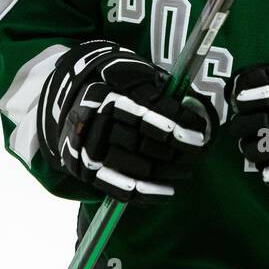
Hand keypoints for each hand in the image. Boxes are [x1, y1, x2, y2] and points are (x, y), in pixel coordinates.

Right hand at [37, 40, 213, 203]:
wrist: (67, 102)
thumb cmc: (112, 88)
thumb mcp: (129, 75)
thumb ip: (156, 89)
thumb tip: (193, 108)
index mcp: (112, 94)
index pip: (152, 111)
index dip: (179, 122)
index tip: (201, 129)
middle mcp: (100, 122)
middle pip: (148, 142)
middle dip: (180, 150)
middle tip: (200, 152)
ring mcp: (92, 149)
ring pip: (139, 167)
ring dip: (169, 171)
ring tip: (188, 170)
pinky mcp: (88, 171)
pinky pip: (121, 188)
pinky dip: (148, 193)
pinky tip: (168, 192)